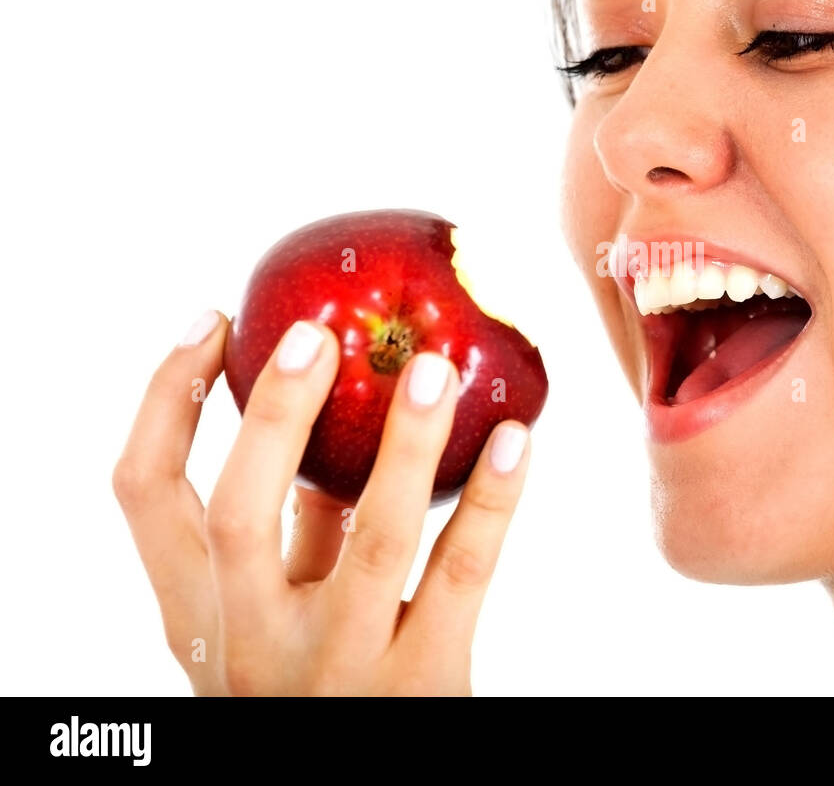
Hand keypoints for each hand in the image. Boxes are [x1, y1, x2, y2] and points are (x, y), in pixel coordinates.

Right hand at [112, 311, 530, 694]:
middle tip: (316, 333)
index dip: (166, 399)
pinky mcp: (424, 683)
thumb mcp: (277, 618)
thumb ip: (293, 533)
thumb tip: (331, 414)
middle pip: (240, 511)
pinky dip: (493, 500)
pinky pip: (463, 573)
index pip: (144, 495)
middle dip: (273, 413)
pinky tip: (517, 438)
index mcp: (200, 614)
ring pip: (371, 536)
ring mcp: (339, 665)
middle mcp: (252, 643)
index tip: (212, 321)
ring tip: (434, 366)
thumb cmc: (324, 680)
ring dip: (405, 443)